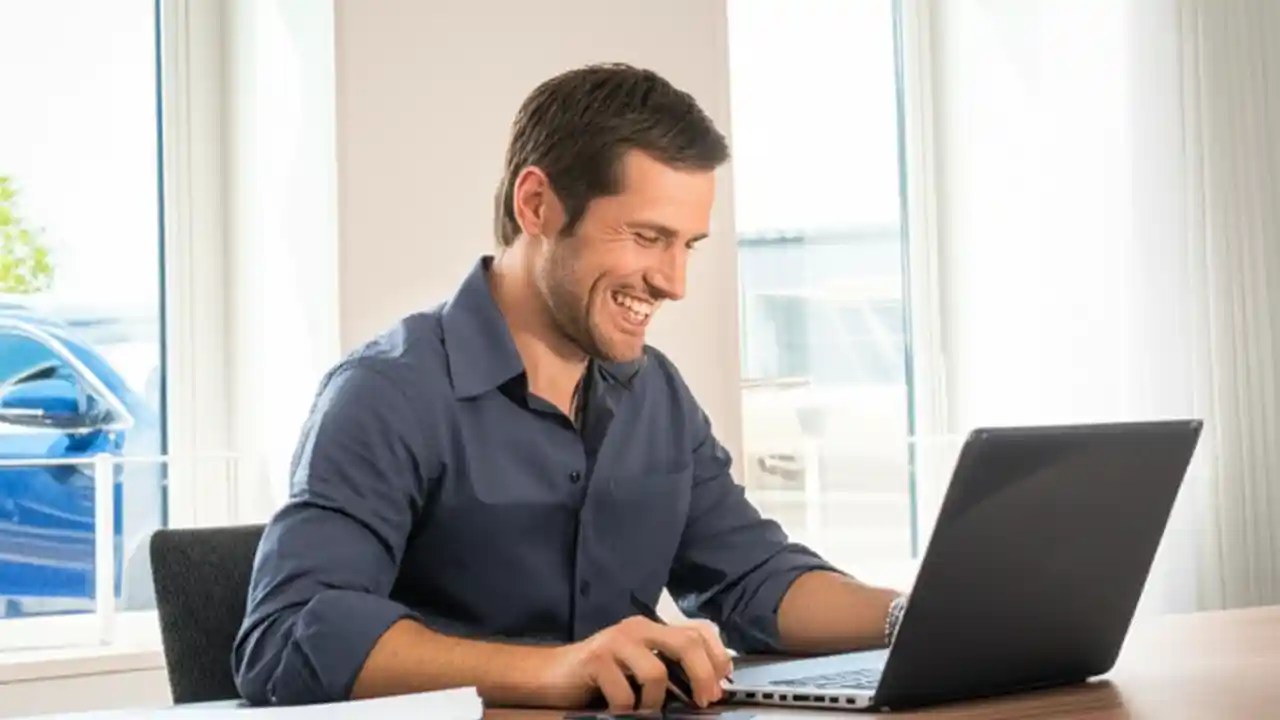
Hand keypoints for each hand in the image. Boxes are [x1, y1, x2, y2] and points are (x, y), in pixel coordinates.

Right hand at [538, 616, 733, 712]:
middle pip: (686, 643)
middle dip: (702, 676)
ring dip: (656, 702)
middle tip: (704, 702)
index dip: (717, 654)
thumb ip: (668, 667)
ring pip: (656, 672)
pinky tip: (619, 711)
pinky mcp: (596, 660)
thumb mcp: (639, 665)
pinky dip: (626, 710)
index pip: (698, 629)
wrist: (553, 674)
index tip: (723, 682)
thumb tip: (707, 688)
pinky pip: (625, 693)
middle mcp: (638, 628)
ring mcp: (616, 642)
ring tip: (646, 712)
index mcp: (653, 628)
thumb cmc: (600, 676)